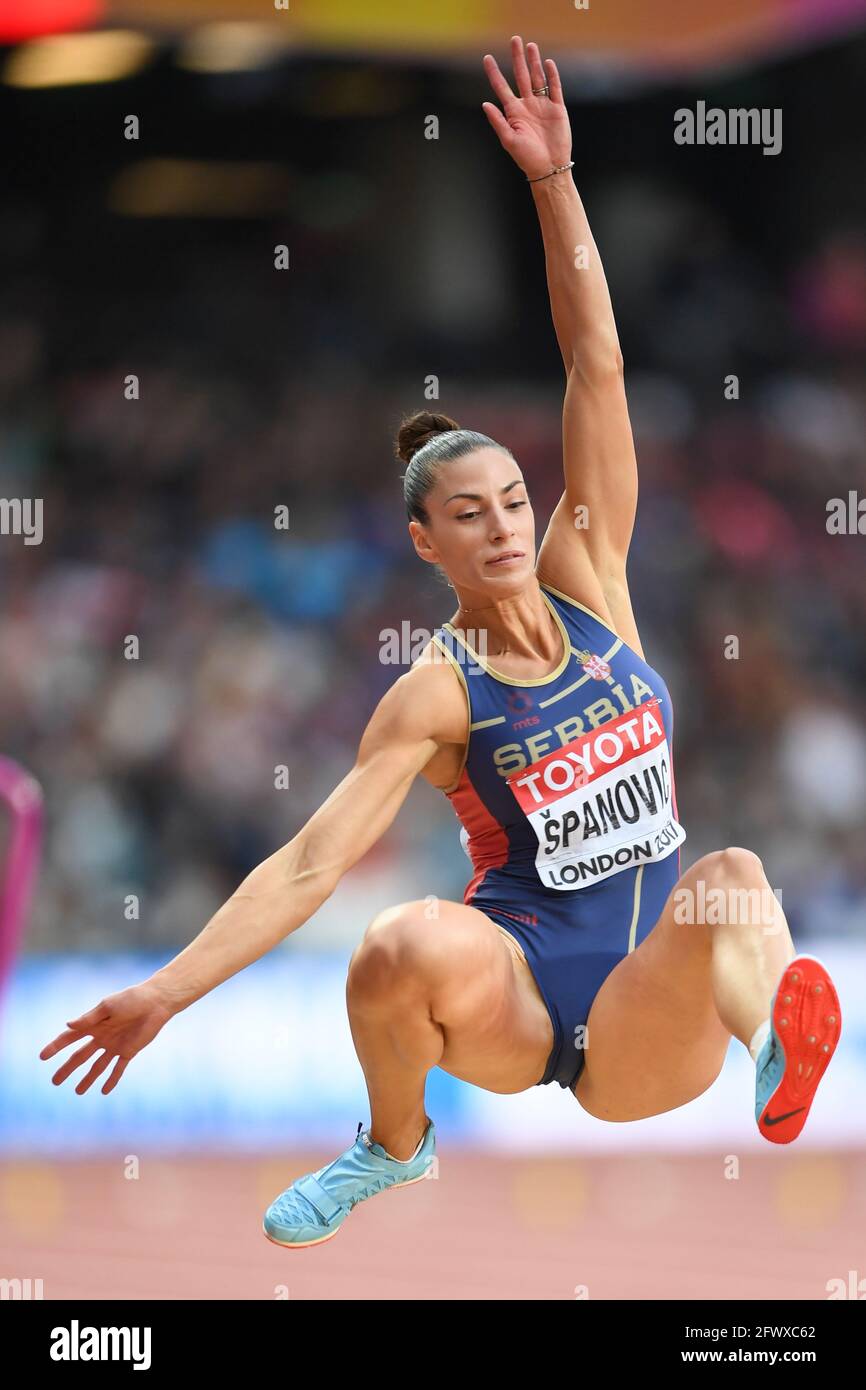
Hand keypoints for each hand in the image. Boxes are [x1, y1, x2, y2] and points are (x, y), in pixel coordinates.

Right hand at [39, 980, 174, 1094]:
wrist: (156, 1002)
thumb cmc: (131, 999)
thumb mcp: (108, 1007)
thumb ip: (89, 1018)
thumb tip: (68, 1025)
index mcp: (94, 1024)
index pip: (70, 1037)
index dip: (56, 1046)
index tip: (42, 1057)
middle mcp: (102, 1036)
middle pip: (80, 1056)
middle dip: (67, 1068)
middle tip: (54, 1082)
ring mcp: (114, 1045)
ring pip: (97, 1066)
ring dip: (88, 1079)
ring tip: (77, 1092)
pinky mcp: (129, 1051)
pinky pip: (118, 1068)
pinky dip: (112, 1080)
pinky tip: (104, 1091)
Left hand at [482, 36, 571, 180]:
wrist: (549, 167)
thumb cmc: (527, 158)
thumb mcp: (508, 140)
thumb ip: (498, 121)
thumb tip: (485, 104)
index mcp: (513, 112)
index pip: (501, 87)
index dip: (494, 73)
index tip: (487, 58)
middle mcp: (527, 105)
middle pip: (521, 76)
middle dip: (517, 58)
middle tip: (514, 40)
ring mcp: (542, 105)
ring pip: (538, 78)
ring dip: (534, 62)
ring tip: (530, 46)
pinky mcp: (557, 108)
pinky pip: (554, 88)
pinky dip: (552, 75)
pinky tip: (547, 63)